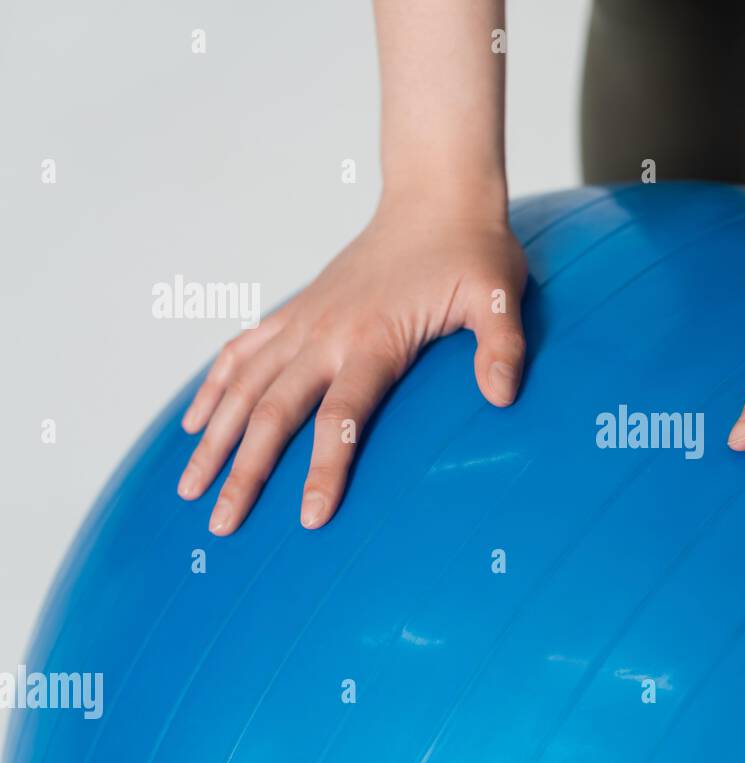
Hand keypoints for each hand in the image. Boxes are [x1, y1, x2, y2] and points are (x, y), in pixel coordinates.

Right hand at [177, 193, 527, 534]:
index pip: (339, 418)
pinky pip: (243, 352)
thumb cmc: (472, 251)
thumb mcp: (500, 297)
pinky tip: (196, 423)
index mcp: (373, 340)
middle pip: (272, 412)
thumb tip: (501, 396)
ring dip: (213, 439)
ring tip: (188, 488)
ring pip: (244, 387)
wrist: (437, 197)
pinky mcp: (299, 311)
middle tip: (221, 527)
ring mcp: (305, 321)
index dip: (324, 470)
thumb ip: (501, 347)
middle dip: (244, 473)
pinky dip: (214, 388)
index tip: (308, 520)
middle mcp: (326, 333)